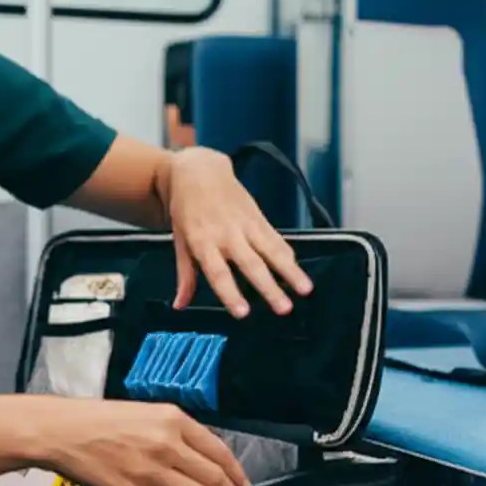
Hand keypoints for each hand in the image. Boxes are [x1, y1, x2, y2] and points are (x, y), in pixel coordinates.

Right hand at [41, 400, 249, 485]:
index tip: (241, 483)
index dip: (236, 472)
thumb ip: (176, 432)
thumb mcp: (147, 413)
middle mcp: (167, 443)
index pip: (220, 450)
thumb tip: (202, 457)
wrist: (63, 430)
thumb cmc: (100, 420)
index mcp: (173, 419)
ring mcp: (151, 470)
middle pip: (213, 477)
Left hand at [162, 148, 312, 316]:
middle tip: (284, 308)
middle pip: (251, 264)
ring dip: (290, 270)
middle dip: (269, 287)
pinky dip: (288, 254)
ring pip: (271, 250)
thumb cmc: (186, 210)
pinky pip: (276, 237)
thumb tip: (179, 305)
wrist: (199, 172)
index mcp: (203, 242)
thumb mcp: (180, 241)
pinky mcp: (258, 216)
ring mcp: (245, 224)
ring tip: (305, 289)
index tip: (243, 312)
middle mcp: (227, 234)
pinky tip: (299, 269)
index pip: (218, 273)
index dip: (231, 293)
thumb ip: (185, 274)